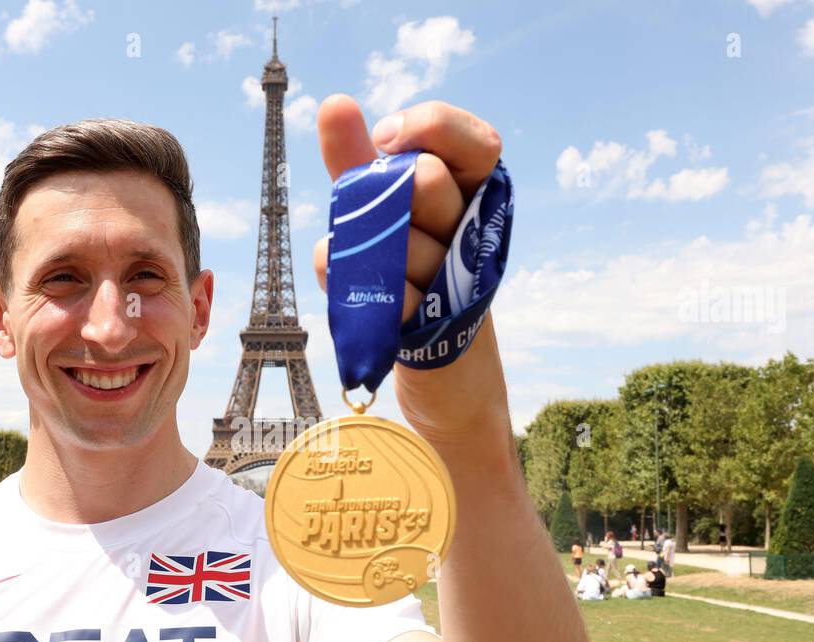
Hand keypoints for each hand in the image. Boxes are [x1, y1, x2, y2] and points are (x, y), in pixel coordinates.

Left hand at [312, 95, 512, 450]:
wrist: (438, 367)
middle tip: (375, 214)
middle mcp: (476, 234)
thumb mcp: (382, 213)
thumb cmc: (411, 276)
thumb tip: (335, 102)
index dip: (432, 127)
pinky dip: (347, 285)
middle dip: (380, 195)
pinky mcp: (430, 329)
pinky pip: (370, 290)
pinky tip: (359, 292)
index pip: (478, 142)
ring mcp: (458, 284)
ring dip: (362, 250)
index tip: (387, 137)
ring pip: (392, 239)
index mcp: (475, 198)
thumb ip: (359, 162)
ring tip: (374, 269)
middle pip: (425, 182)